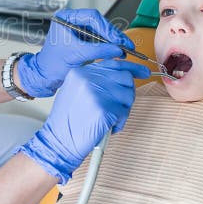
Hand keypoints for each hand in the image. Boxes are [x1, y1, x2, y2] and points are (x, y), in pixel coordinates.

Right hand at [16, 59, 149, 183]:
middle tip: (120, 106)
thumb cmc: (68, 121)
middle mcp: (88, 78)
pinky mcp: (104, 109)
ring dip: (124, 109)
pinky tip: (107, 126)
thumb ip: (96, 80)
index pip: (113, 63)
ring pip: (128, 94)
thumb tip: (123, 76)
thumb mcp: (76, 91)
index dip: (131, 68)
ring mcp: (96, 92)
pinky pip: (124, 112)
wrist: (59, 141)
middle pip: (125, 77)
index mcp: (80, 72)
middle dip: (128, 93)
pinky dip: (120, 122)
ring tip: (110, 118)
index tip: (143, 72)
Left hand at [17, 9, 133, 96]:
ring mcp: (78, 31)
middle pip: (98, 24)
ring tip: (125, 49)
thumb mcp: (77, 55)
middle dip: (113, 35)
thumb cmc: (52, 64)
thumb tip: (118, 48)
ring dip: (113, 41)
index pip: (91, 17)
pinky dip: (108, 46)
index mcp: (66, 18)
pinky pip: (99, 40)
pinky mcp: (82, 41)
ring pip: (101, 32)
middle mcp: (72, 21)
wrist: (44, 77)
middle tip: (126, 45)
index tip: (117, 40)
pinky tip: (117, 52)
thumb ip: (98, 50)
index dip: (107, 28)